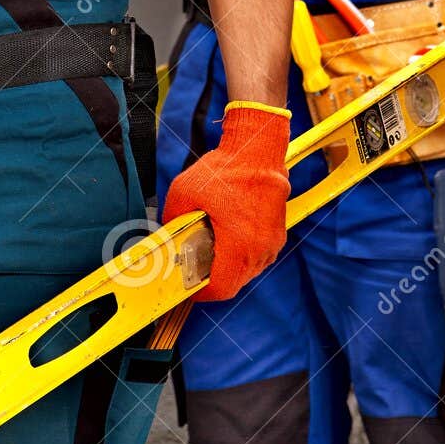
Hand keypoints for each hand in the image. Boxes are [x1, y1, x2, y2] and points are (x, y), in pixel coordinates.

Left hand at [161, 101, 288, 300]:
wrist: (257, 151)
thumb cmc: (223, 170)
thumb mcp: (183, 193)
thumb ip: (173, 222)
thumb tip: (167, 240)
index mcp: (239, 244)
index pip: (221, 288)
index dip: (201, 292)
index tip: (188, 285)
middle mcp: (260, 249)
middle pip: (233, 283)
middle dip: (212, 279)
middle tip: (195, 266)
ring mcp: (272, 243)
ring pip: (246, 272)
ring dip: (228, 268)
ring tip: (210, 248)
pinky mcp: (277, 235)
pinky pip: (257, 257)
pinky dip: (240, 255)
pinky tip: (227, 237)